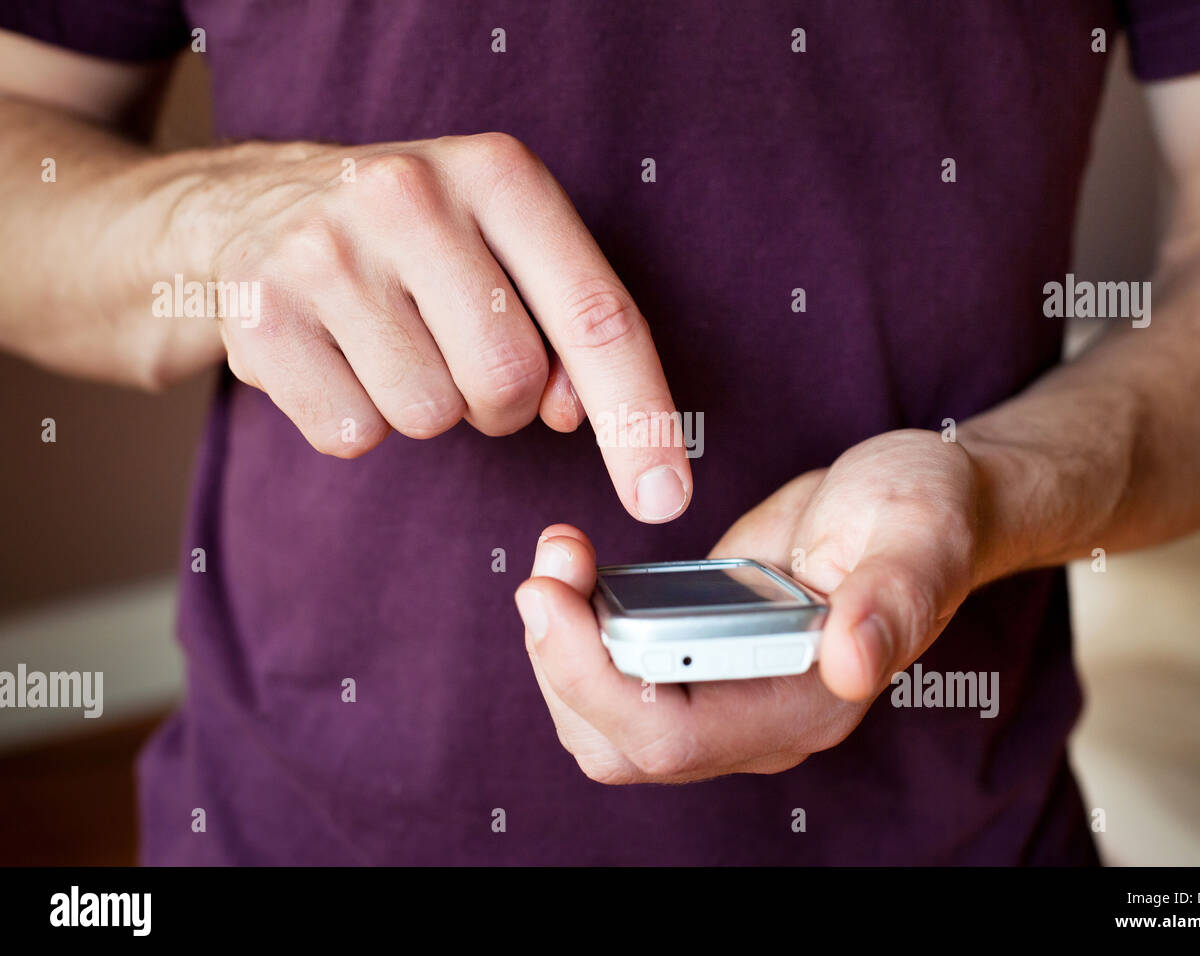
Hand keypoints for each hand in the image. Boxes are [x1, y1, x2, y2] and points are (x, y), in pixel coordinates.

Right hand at [201, 133, 690, 522]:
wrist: (248, 207)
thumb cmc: (410, 239)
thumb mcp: (499, 243)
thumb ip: (560, 322)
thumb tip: (571, 412)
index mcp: (496, 172)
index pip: (596, 313)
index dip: (640, 416)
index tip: (667, 496)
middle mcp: (408, 196)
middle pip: (510, 380)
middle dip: (501, 404)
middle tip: (460, 356)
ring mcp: (324, 253)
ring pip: (429, 416)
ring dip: (427, 409)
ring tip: (389, 343)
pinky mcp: (260, 315)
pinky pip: (351, 435)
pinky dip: (357, 421)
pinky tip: (336, 358)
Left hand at [515, 429, 982, 782]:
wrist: (907, 506)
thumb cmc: (922, 516)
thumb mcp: (919, 535)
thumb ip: (892, 600)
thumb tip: (851, 665)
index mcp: (810, 704)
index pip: (672, 737)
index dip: (594, 677)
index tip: (553, 591)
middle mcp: (758, 720)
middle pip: (617, 744)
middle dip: (558, 661)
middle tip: (548, 567)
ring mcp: (722, 697)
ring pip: (600, 724)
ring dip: (557, 647)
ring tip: (561, 556)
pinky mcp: (693, 662)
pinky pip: (608, 681)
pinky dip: (573, 632)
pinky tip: (580, 569)